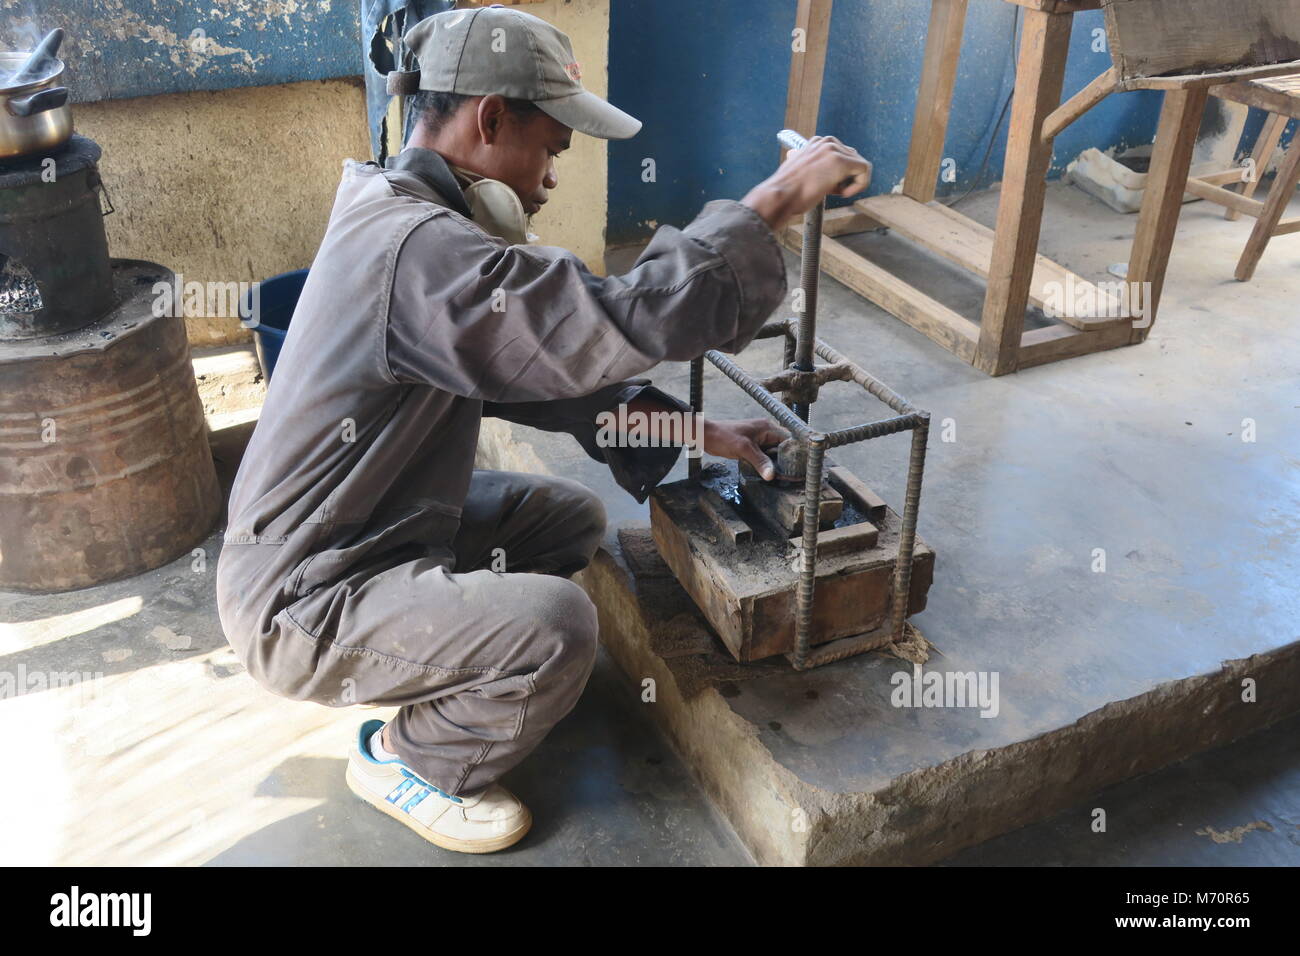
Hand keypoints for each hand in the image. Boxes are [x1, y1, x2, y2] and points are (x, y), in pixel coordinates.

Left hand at [700, 417, 790, 480]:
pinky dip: (767, 464)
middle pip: (783, 448)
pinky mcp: (753, 447)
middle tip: (792, 476)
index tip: (798, 467)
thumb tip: (772, 476)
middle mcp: (767, 432)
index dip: (794, 453)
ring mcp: (760, 440)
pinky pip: (765, 456)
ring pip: (774, 453)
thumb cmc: (724, 437)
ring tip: (784, 477)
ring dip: (776, 464)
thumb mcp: (744, 449)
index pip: (788, 440)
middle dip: (786, 461)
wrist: (707, 436)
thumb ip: (759, 461)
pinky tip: (770, 474)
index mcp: (768, 427)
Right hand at [741, 135, 872, 229]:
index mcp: (816, 142)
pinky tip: (842, 193)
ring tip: (835, 192)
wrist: (779, 196)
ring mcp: (834, 150)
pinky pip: (865, 170)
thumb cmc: (786, 191)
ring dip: (851, 182)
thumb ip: (809, 166)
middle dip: (846, 177)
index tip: (824, 186)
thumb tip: (813, 170)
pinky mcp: (842, 162)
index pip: (840, 154)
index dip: (837, 174)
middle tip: (830, 190)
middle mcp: (826, 142)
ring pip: (860, 165)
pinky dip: (859, 185)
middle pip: (852, 158)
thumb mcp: (797, 171)